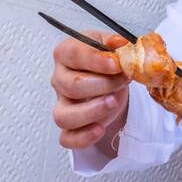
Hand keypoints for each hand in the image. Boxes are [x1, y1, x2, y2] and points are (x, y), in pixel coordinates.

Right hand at [50, 31, 130, 149]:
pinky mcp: (69, 126)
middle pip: (71, 85)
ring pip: (63, 115)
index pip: (72, 54)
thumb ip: (116, 44)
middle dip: (102, 85)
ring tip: (113, 102)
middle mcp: (59, 79)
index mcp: (66, 53)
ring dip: (91, 111)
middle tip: (122, 81)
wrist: (113, 84)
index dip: (95, 60)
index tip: (116, 64)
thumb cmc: (108, 65)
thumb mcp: (113, 47)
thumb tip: (119, 43)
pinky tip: (100, 129)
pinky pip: (67, 138)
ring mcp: (62, 104)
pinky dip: (83, 137)